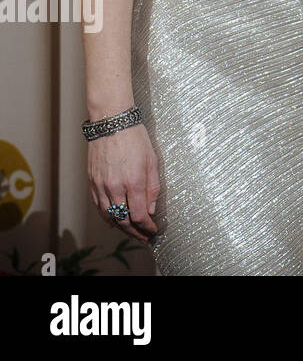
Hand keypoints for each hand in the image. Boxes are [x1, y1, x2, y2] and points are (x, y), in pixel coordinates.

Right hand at [87, 123, 160, 241]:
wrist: (111, 123)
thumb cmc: (135, 138)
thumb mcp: (152, 160)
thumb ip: (153, 187)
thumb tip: (151, 209)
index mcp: (134, 181)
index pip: (139, 215)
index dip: (147, 227)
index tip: (153, 230)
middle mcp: (115, 187)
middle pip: (123, 220)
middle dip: (135, 232)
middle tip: (144, 237)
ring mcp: (101, 185)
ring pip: (109, 216)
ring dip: (121, 227)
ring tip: (131, 231)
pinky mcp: (92, 182)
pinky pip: (99, 206)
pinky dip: (107, 216)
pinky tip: (114, 220)